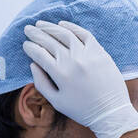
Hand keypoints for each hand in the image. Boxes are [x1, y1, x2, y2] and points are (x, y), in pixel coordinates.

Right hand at [21, 21, 137, 137]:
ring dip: (50, 27)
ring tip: (41, 24)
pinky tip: (62, 24)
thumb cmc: (82, 110)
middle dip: (36, 34)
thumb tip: (33, 64)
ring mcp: (87, 55)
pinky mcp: (99, 52)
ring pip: (65, 34)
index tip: (25, 44)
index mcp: (60, 74)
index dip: (30, 47)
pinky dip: (72, 27)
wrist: (111, 113)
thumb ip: (41, 83)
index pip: (39, 54)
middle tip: (28, 29)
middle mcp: (72, 61)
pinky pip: (84, 34)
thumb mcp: (57, 102)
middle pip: (50, 41)